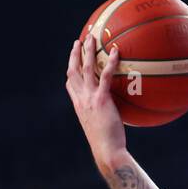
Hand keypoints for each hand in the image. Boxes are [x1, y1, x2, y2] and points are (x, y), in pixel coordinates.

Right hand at [65, 35, 125, 168]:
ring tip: (91, 37)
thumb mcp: (102, 129)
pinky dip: (110, 62)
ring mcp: (89, 98)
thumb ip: (106, 118)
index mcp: (79, 106)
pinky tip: (116, 51)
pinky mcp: (101, 99)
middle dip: (74, 54)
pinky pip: (105, 76)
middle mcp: (81, 99)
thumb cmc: (108, 145)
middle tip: (78, 41)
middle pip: (73, 71)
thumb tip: (117, 116)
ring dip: (87, 51)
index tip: (72, 62)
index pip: (71, 85)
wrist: (107, 151)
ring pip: (85, 68)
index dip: (70, 72)